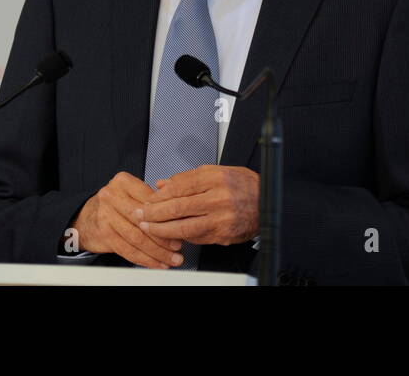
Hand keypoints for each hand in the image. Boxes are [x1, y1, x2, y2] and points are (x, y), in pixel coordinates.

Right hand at [70, 172, 184, 268]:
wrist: (88, 217)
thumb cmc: (117, 204)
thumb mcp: (133, 193)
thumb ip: (153, 199)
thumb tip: (179, 214)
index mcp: (123, 181)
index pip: (149, 200)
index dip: (167, 216)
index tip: (180, 226)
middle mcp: (111, 196)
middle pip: (143, 220)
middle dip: (163, 237)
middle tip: (178, 246)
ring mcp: (105, 215)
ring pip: (137, 238)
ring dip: (157, 252)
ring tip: (171, 258)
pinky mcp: (104, 234)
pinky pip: (128, 250)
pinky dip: (144, 260)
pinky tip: (156, 263)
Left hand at [134, 165, 259, 246]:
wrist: (268, 202)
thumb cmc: (244, 185)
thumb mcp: (218, 171)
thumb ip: (189, 177)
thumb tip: (164, 184)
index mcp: (216, 178)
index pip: (179, 186)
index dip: (160, 195)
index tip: (148, 199)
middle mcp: (218, 198)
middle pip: (178, 206)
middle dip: (154, 212)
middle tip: (141, 214)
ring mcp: (221, 218)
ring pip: (184, 226)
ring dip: (162, 229)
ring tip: (149, 228)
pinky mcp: (223, 235)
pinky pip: (196, 238)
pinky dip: (180, 237)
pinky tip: (170, 235)